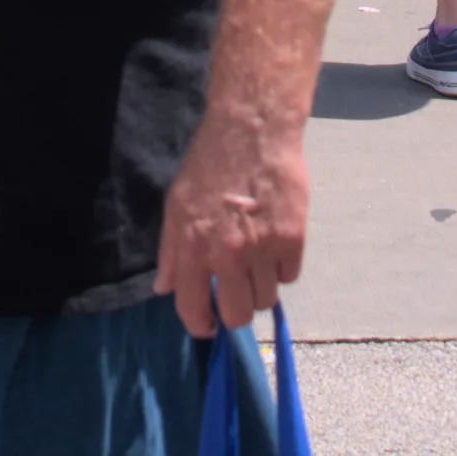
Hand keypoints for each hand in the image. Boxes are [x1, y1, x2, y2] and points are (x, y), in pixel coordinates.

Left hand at [158, 73, 308, 337]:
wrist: (252, 129)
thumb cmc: (208, 164)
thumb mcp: (176, 205)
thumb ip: (170, 251)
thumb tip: (164, 288)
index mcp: (194, 248)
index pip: (194, 308)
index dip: (201, 325)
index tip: (209, 326)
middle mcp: (228, 255)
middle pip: (238, 315)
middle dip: (236, 311)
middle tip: (237, 292)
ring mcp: (263, 248)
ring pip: (266, 299)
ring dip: (261, 287)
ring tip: (256, 261)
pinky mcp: (292, 238)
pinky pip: (290, 276)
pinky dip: (283, 267)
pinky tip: (275, 243)